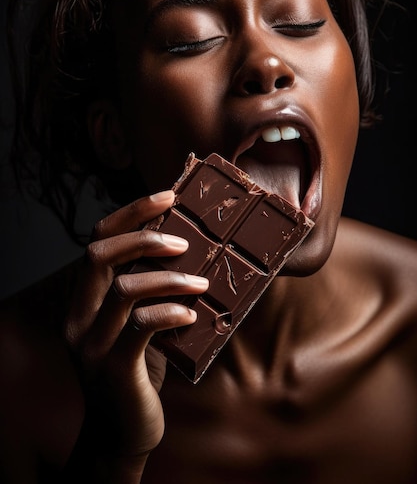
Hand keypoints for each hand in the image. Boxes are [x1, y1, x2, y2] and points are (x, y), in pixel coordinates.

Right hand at [63, 190, 207, 477]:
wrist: (123, 431)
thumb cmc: (138, 368)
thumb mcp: (139, 324)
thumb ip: (149, 290)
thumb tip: (189, 247)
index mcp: (83, 299)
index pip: (97, 241)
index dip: (131, 213)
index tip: (167, 197)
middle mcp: (78, 316)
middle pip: (99, 255)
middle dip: (144, 235)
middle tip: (184, 239)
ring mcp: (91, 344)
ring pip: (124, 288)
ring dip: (169, 278)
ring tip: (200, 281)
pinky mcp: (113, 368)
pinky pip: (141, 327)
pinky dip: (170, 312)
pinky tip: (192, 316)